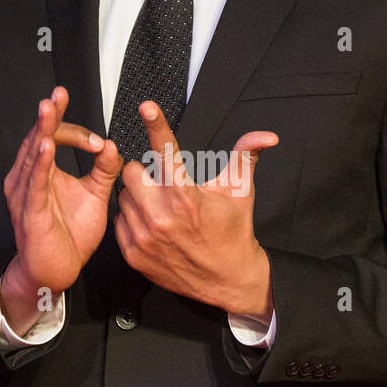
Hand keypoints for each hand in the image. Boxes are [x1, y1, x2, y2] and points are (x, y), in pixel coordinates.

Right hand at [1, 87, 119, 332]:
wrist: (56, 270)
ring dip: (42, 130)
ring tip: (49, 109)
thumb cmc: (69, 235)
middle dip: (50, 115)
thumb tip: (113, 146)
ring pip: (33, 155)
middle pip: (39, 137)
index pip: (54, 137)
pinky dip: (40, 164)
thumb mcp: (94, 195)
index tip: (98, 140)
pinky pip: (34, 184)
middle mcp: (28, 177)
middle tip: (59, 93)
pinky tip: (46, 147)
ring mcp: (26, 193)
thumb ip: (104, 171)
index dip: (75, 131)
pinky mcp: (29, 211)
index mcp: (42, 171)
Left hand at [113, 100, 277, 318]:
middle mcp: (162, 216)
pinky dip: (131, 219)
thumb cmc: (233, 232)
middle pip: (131, 172)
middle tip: (162, 184)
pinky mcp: (134, 254)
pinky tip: (152, 225)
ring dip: (137, 197)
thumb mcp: (239, 191)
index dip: (157, 124)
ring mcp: (145, 237)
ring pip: (122, 197)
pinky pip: (119, 222)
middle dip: (144, 173)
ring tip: (160, 207)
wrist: (228, 279)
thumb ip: (246, 156)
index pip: (166, 151)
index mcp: (187, 196)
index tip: (147, 106)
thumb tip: (267, 136)